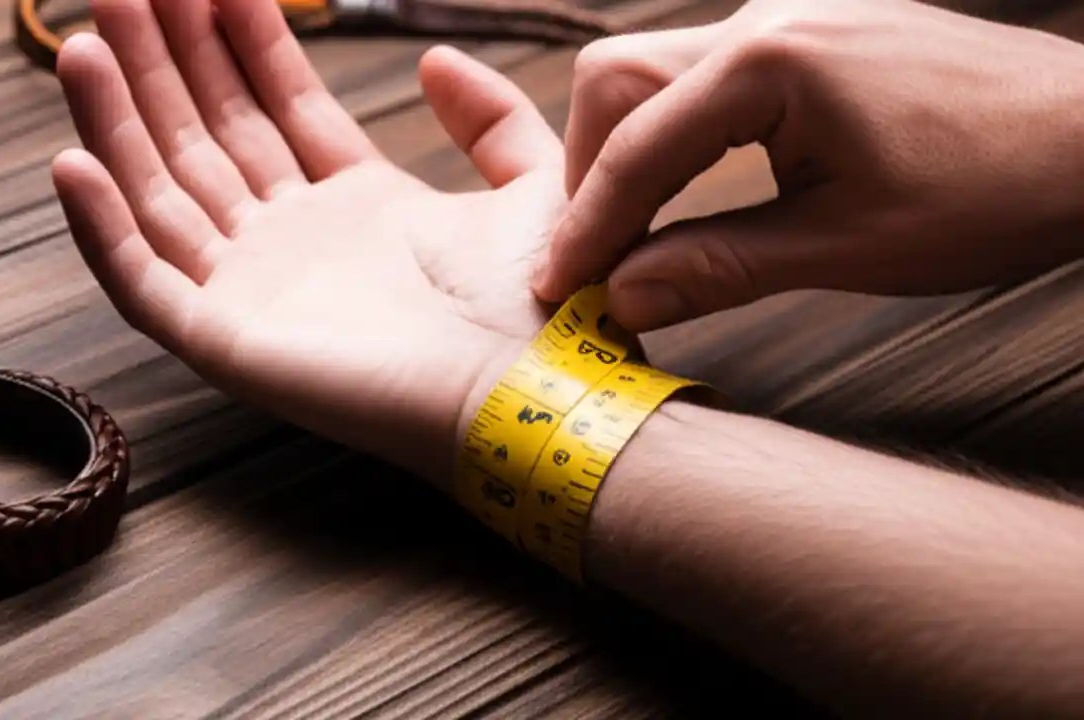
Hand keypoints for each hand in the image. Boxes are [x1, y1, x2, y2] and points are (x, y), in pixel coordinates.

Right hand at [51, 0, 564, 484]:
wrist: (528, 390)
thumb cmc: (538, 306)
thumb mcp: (531, 183)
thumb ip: (490, 118)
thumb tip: (434, 58)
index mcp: (360, 206)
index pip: (279, 106)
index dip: (245, 41)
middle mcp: (298, 243)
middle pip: (211, 134)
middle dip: (169, 58)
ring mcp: (256, 291)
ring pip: (165, 191)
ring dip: (122, 118)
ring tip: (86, 43)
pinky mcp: (225, 340)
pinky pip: (144, 280)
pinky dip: (104, 227)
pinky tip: (72, 160)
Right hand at [534, 0, 1083, 329]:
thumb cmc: (995, 189)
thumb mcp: (847, 246)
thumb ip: (719, 266)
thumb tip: (621, 296)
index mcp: (773, 60)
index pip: (637, 144)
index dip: (586, 224)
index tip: (555, 284)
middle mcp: (766, 17)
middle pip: (618, 80)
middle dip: (590, 173)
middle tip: (590, 258)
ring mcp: (788, 16)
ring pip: (654, 73)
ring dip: (629, 154)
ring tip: (630, 237)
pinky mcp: (807, 33)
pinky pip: (704, 76)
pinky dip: (676, 138)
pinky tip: (686, 192)